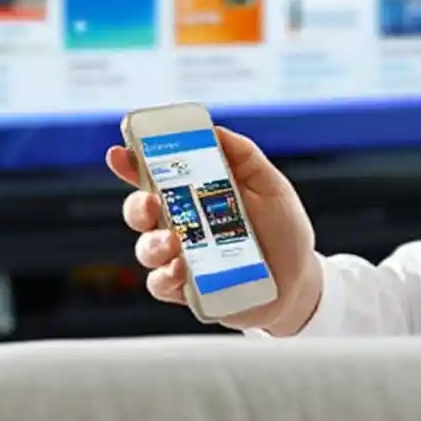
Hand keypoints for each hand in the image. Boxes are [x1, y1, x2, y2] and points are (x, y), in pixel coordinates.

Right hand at [106, 127, 322, 334]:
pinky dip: (165, 276)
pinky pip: (161, 284)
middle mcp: (182, 225)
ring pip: (146, 249)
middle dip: (137, 205)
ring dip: (152, 243)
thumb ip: (243, 156)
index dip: (132, 164)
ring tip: (173, 242)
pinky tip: (181, 269)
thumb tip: (214, 131)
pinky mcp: (187, 290)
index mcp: (195, 195)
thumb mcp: (270, 185)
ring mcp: (181, 258)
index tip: (120, 153)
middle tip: (152, 201)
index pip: (155, 176)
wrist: (300, 279)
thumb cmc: (283, 229)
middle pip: (140, 211)